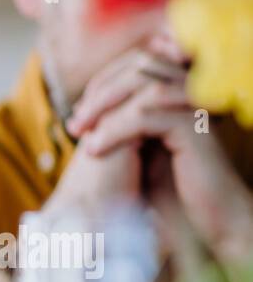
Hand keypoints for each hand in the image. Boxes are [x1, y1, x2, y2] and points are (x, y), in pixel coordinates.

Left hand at [68, 37, 252, 264]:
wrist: (207, 218)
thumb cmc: (173, 189)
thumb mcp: (139, 149)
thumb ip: (120, 123)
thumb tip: (83, 108)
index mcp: (182, 88)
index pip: (138, 63)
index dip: (102, 83)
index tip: (77, 114)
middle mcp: (194, 89)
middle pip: (140, 66)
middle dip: (100, 92)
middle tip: (74, 124)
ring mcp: (198, 106)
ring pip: (143, 87)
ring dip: (103, 109)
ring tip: (80, 136)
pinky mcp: (196, 127)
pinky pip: (147, 116)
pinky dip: (114, 130)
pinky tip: (94, 151)